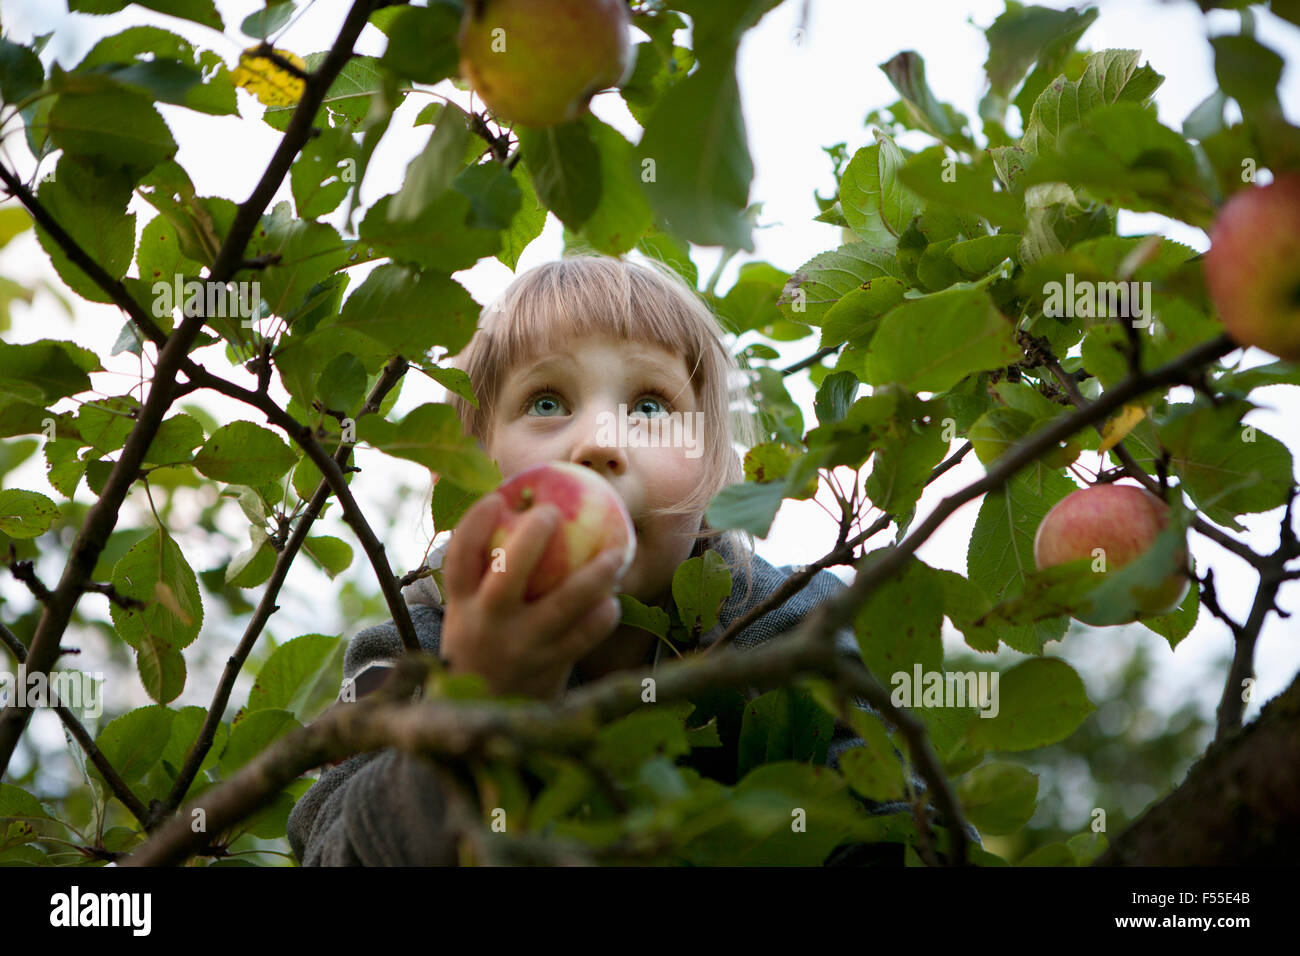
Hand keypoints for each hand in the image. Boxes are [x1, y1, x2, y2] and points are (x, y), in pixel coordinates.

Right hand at [438, 492, 627, 699]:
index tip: (498, 498)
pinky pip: (583, 637)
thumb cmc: (485, 644)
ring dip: (594, 576)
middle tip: (553, 511)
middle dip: (530, 539)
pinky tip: (614, 600)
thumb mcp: (469, 613)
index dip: (474, 524)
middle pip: (507, 575)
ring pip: (562, 605)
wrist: (485, 714)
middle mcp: (486, 626)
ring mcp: (519, 648)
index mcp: (461, 606)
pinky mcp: (548, 669)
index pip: (460, 558)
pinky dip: (601, 617)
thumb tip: (519, 511)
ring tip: (616, 552)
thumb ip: (485, 574)